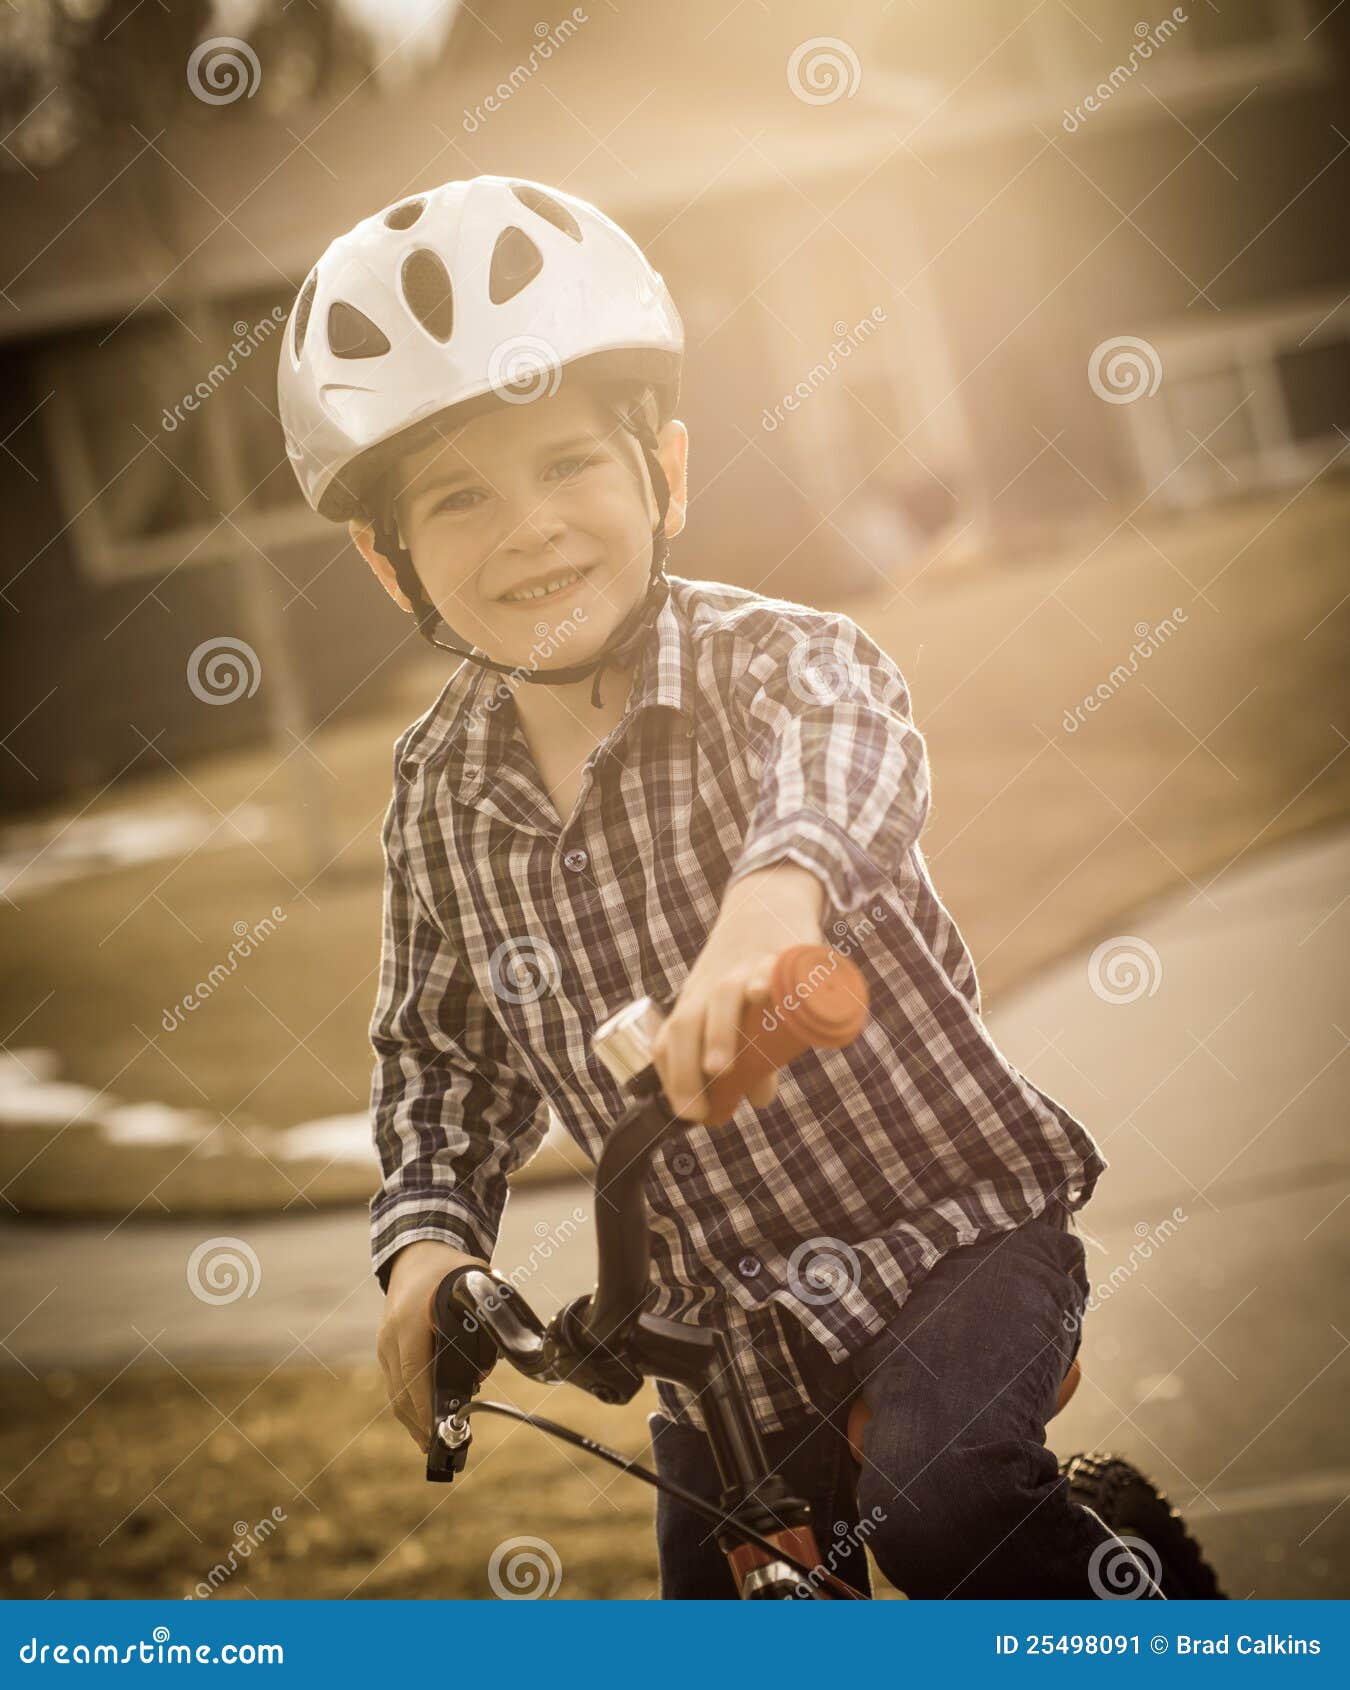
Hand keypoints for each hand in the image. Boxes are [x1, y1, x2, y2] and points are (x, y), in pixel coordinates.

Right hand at [378, 1240, 486, 1450]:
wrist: (415, 1254)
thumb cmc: (449, 1269)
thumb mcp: (474, 1279)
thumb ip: (490, 1310)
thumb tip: (495, 1359)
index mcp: (411, 1319)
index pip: (415, 1368)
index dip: (423, 1403)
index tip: (436, 1430)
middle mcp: (391, 1335)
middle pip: (401, 1390)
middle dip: (420, 1423)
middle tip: (442, 1450)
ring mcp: (384, 1344)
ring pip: (395, 1393)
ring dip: (413, 1421)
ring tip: (433, 1445)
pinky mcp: (385, 1350)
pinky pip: (395, 1384)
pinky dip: (408, 1406)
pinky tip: (423, 1424)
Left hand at [652, 861, 826, 1123]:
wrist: (765, 900)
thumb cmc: (746, 970)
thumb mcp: (743, 1015)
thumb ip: (754, 1060)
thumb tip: (757, 1099)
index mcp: (695, 1004)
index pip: (669, 1043)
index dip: (674, 1079)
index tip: (691, 1113)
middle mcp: (710, 988)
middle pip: (686, 1024)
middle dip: (685, 1067)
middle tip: (697, 1107)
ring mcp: (740, 968)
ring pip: (721, 999)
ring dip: (717, 1034)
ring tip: (720, 1067)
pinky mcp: (774, 952)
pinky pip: (766, 967)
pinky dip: (762, 981)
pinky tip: (760, 994)